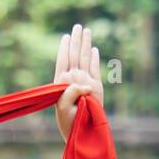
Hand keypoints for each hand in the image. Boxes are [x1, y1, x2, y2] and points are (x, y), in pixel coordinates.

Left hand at [54, 24, 102, 141]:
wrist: (81, 132)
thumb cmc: (69, 122)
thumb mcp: (63, 106)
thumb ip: (70, 91)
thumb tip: (87, 82)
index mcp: (62, 83)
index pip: (63, 60)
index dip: (64, 47)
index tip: (66, 36)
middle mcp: (74, 80)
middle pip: (74, 55)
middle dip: (76, 40)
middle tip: (78, 26)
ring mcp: (85, 82)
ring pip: (85, 59)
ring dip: (85, 45)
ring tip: (86, 31)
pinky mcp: (96, 87)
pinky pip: (95, 69)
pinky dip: (94, 59)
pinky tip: (93, 51)